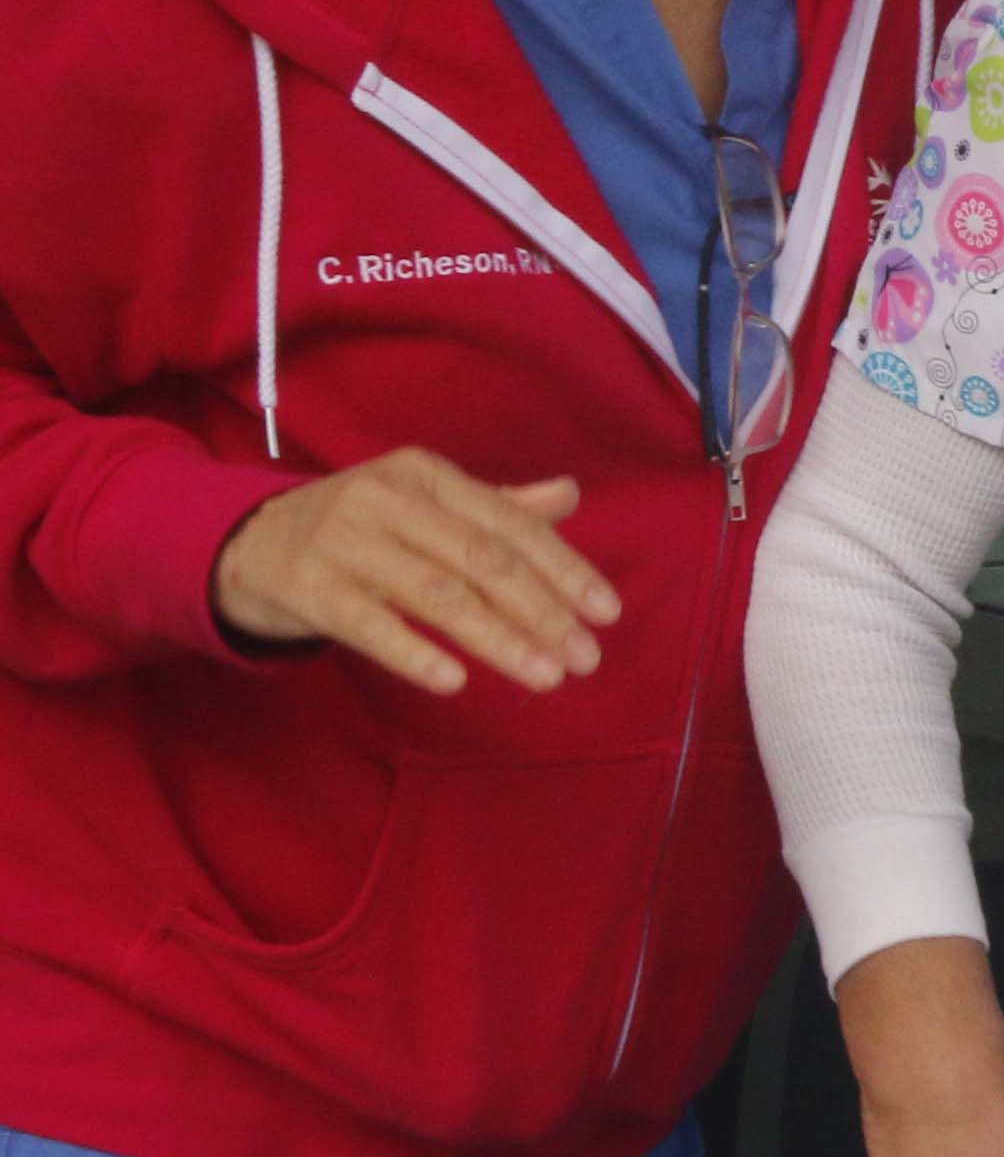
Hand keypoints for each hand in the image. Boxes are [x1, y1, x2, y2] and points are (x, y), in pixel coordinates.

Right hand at [210, 450, 617, 693]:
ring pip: (435, 594)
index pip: (510, 525)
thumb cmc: (358, 529)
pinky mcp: (305, 586)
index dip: (564, 569)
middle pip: (481, 559)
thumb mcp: (424, 504)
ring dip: (497, 639)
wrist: (244, 543)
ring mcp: (342, 542)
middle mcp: (385, 499)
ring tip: (545, 677)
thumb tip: (570, 494)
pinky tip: (455, 682)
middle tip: (585, 659)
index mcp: (426, 475)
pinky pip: (368, 624)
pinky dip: (414, 651)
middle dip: (542, 611)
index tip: (606, 614)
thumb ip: (496, 506)